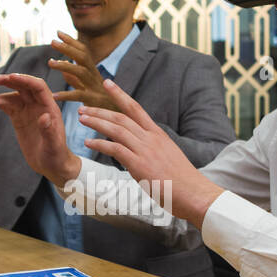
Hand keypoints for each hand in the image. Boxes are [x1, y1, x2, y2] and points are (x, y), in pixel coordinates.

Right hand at [0, 72, 80, 185]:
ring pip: (14, 95)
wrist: (52, 165)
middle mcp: (39, 105)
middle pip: (24, 86)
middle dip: (10, 80)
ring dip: (0, 94)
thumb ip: (49, 132)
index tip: (11, 77)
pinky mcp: (19, 118)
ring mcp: (28, 111)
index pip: (38, 87)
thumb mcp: (53, 146)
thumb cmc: (56, 156)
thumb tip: (44, 117)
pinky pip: (7, 106)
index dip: (25, 80)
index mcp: (50, 108)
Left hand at [46, 31, 120, 109]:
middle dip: (67, 47)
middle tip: (52, 41)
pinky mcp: (94, 100)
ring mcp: (95, 87)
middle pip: (82, 56)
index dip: (71, 41)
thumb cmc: (102, 103)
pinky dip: (65, 95)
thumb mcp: (87, 88)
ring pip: (80, 71)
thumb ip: (75, 78)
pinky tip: (54, 95)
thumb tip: (63, 66)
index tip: (58, 32)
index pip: (83, 51)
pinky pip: (78, 95)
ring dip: (65, 65)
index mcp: (93, 71)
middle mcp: (95, 76)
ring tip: (50, 63)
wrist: (120, 117)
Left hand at [79, 80, 225, 225]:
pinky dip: (100, 144)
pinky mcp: (140, 164)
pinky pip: (115, 149)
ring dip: (96, 122)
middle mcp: (151, 138)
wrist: (195, 193)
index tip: (107, 83)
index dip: (120, 94)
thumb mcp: (168, 157)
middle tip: (83, 107)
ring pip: (116, 129)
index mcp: (158, 134)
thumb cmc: (182, 181)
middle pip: (121, 117)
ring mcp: (146, 150)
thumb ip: (153, 150)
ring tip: (81, 119)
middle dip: (100, 110)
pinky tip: (88, 142)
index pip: (136, 108)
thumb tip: (142, 151)